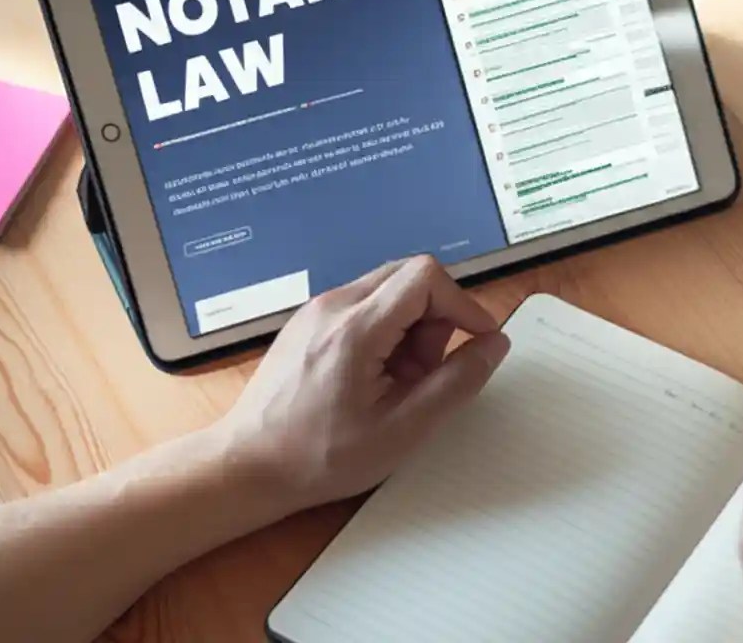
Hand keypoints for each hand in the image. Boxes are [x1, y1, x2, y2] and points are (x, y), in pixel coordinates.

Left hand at [213, 256, 510, 512]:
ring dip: (411, 329)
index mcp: (356, 328)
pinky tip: (372, 380)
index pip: (426, 276)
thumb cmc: (322, 457)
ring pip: (388, 292)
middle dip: (437, 319)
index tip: (478, 344)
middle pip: (409, 277)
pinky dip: (385, 335)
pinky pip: (364, 308)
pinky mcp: (309, 323)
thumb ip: (456, 382)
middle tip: (427, 374)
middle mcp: (333, 305)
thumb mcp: (403, 430)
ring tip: (397, 384)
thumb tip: (495, 344)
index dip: (464, 304)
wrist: (247, 467)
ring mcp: (317, 311)